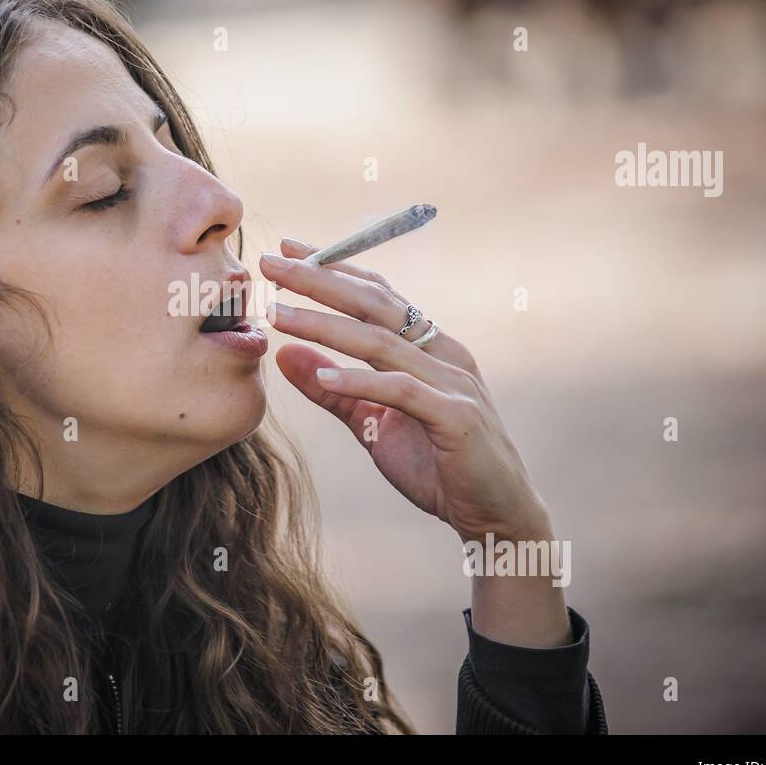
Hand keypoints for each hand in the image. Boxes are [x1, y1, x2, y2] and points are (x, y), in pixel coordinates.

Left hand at [259, 238, 549, 544]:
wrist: (495, 514)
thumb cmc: (437, 466)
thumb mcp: (372, 424)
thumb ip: (332, 391)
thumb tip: (283, 354)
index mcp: (428, 346)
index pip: (376, 294)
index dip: (332, 267)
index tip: (286, 250)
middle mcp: (443, 353)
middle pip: (374, 304)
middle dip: (319, 279)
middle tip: (270, 263)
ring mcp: (453, 382)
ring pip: (381, 343)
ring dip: (325, 326)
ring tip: (278, 316)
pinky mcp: (456, 418)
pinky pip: (402, 391)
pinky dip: (361, 382)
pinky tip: (323, 376)